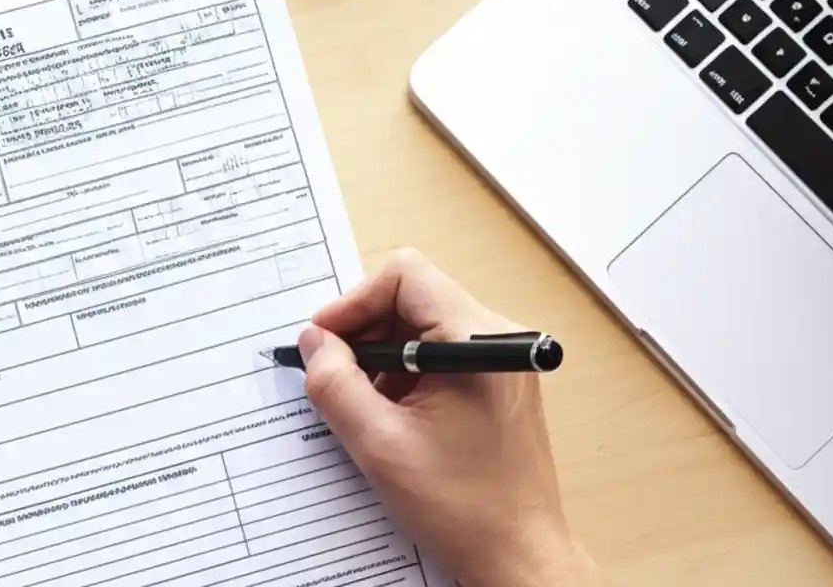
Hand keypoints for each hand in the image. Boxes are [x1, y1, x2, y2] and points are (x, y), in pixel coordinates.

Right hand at [301, 249, 602, 586]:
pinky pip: (435, 352)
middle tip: (333, 373)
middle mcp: (496, 337)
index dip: (354, 301)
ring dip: (380, 355)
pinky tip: (389, 414)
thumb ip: (336, 384)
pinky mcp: (493, 380)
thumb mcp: (379, 445)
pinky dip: (401, 373)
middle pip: (411, 296)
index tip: (324, 340)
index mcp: (478, 341)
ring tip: (365, 405)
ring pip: (420, 324)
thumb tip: (314, 342)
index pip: (405, 275)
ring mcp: (498, 358)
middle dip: (364, 330)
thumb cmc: (465, 508)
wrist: (517, 556)